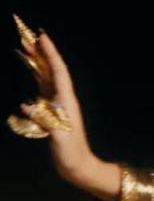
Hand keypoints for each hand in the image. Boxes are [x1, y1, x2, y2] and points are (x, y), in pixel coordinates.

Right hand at [14, 27, 96, 182]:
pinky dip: (38, 77)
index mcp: (67, 101)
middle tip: (28, 34)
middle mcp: (64, 99)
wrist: (78, 166)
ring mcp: (59, 105)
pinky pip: (44, 88)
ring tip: (28, 46)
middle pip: (52, 70)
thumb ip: (45, 121)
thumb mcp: (59, 137)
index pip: (59, 72)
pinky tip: (33, 71)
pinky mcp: (54, 112)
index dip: (51, 55)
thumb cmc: (70, 153)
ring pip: (48, 77)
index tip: (42, 38)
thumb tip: (27, 105)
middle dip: (41, 52)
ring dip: (39, 62)